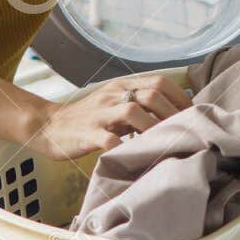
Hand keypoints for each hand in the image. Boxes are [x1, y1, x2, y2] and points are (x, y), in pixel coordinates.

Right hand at [24, 74, 192, 159]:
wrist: (47, 125)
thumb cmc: (87, 119)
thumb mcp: (114, 105)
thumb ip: (139, 106)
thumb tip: (173, 115)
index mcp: (122, 86)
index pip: (160, 83)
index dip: (181, 99)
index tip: (192, 117)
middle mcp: (112, 95)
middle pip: (151, 94)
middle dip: (173, 114)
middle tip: (183, 133)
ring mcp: (99, 114)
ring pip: (133, 111)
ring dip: (153, 127)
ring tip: (164, 143)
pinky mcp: (87, 133)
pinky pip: (110, 139)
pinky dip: (125, 148)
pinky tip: (135, 157)